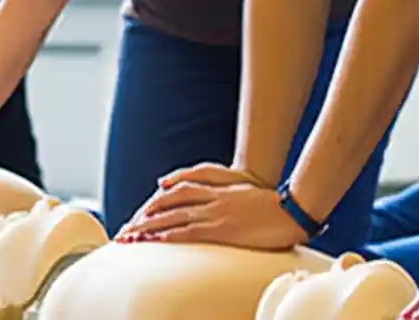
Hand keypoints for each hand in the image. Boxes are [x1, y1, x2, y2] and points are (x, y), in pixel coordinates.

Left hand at [115, 181, 306, 249]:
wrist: (292, 209)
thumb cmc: (268, 201)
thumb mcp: (238, 183)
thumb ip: (207, 178)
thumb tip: (170, 183)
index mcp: (215, 188)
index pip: (175, 192)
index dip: (154, 203)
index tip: (139, 215)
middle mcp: (210, 199)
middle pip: (167, 204)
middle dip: (143, 218)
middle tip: (125, 231)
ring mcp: (215, 213)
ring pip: (173, 218)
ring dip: (148, 228)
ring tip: (130, 237)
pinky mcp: (222, 230)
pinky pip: (188, 232)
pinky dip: (168, 236)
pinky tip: (155, 241)